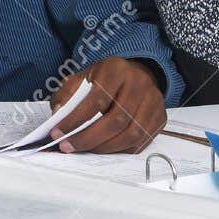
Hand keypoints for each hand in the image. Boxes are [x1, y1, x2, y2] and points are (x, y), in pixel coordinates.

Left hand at [46, 57, 166, 154]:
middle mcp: (139, 83)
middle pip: (116, 120)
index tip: (58, 132)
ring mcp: (153, 102)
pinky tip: (103, 148)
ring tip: (85, 150)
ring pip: (131, 134)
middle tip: (68, 146)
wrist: (134, 76)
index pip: (97, 98)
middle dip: (88, 138)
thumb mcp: (81, 79)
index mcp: (116, 69)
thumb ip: (66, 96)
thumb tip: (58, 117)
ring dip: (104, 148)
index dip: (76, 119)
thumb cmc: (103, 80)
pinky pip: (140, 142)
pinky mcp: (160, 119)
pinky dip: (119, 150)